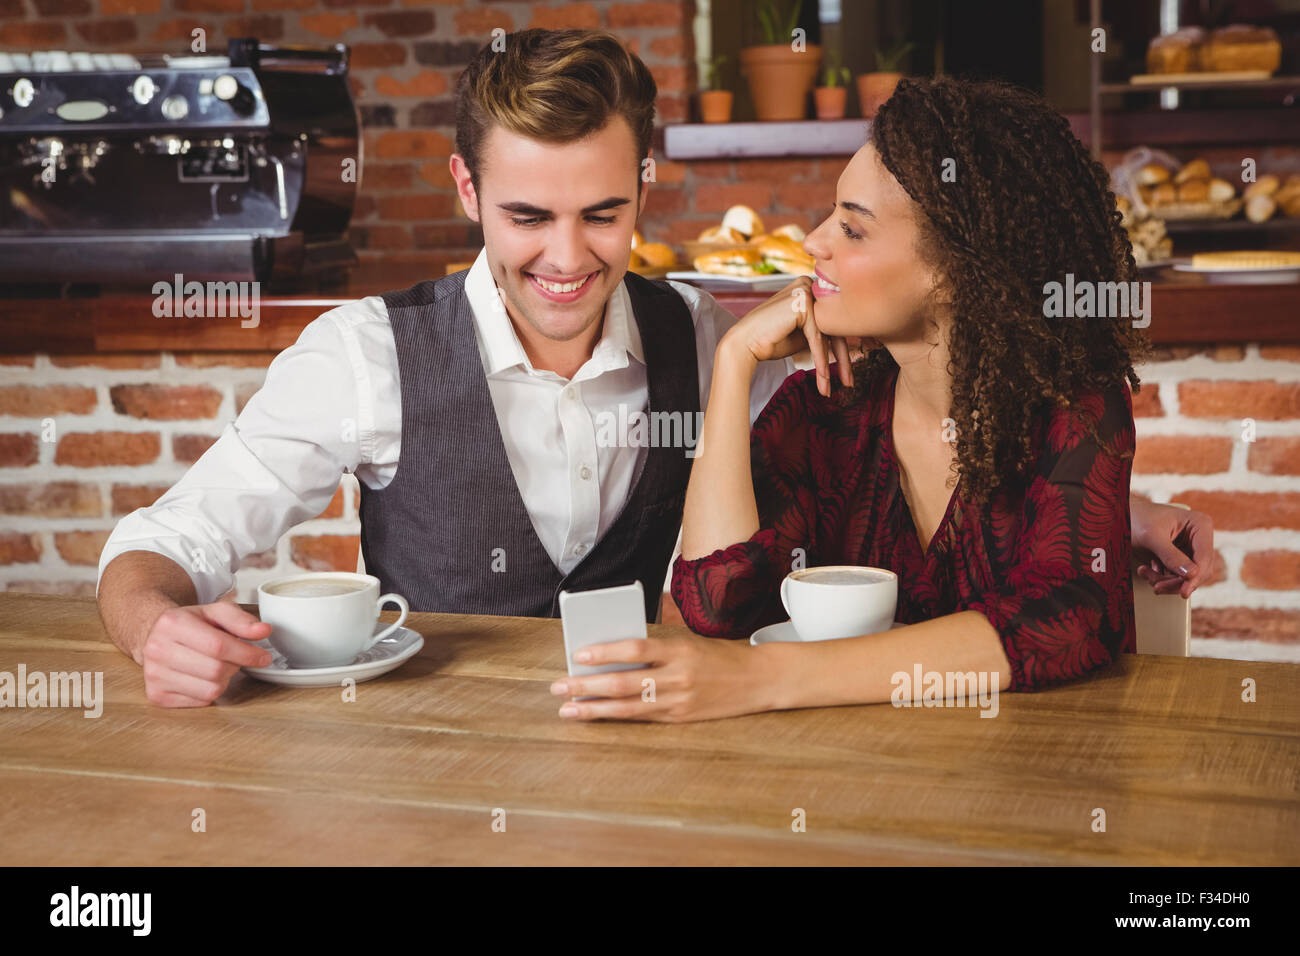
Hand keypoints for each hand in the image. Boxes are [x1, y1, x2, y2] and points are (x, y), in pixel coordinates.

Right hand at [141, 600, 272, 706]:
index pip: (218, 645)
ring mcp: (154, 675)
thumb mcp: (215, 612)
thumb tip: (263, 630)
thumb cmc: (190, 624)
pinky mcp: (156, 695)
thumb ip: (241, 620)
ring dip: (224, 680)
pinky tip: (203, 677)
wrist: (154, 636)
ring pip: (210, 690)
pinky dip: (210, 691)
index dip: (246, 654)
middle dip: (235, 665)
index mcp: (172, 623)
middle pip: (215, 670)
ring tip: (217, 666)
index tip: (263, 657)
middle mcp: (157, 650)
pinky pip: (201, 701)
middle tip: (234, 658)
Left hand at [550, 634, 774, 721]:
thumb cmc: (717, 656)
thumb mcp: (687, 643)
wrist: (757, 680)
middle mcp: (678, 677)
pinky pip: (643, 718)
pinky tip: (598, 716)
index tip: (577, 654)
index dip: (604, 653)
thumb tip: (610, 655)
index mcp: (679, 649)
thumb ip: (655, 650)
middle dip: (587, 686)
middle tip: (560, 686)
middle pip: (624, 682)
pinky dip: (617, 717)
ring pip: (629, 707)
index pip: (635, 649)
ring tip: (569, 709)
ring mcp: (679, 701)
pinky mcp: (681, 718)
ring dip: (595, 709)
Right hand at [721, 275, 852, 396]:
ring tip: (838, 385)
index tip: (847, 371)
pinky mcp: (801, 304)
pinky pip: (816, 338)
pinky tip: (824, 380)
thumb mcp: (802, 334)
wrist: (743, 344)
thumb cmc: (769, 341)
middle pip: (833, 326)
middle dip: (843, 358)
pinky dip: (821, 361)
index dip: (842, 348)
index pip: (832, 320)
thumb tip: (846, 341)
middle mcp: (808, 284)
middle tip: (849, 381)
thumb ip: (822, 331)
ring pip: (828, 333)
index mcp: (809, 288)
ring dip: (834, 365)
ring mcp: (805, 291)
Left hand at [1130, 498, 1214, 597]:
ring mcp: (1189, 549)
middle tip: (1157, 586)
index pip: (1204, 557)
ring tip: (1144, 572)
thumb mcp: (1152, 536)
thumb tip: (1191, 575)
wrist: (1121, 517)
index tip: (1184, 591)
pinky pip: (1175, 577)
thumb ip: (1170, 555)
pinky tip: (1146, 570)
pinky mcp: (1178, 558)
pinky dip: (1160, 578)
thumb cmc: (1136, 518)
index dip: (1195, 577)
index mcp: (1200, 525)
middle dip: (1176, 581)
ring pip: (1186, 577)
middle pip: (1198, 571)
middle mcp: (1199, 538)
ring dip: (1165, 581)